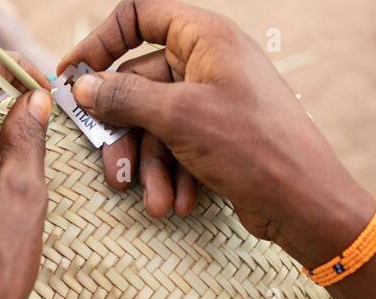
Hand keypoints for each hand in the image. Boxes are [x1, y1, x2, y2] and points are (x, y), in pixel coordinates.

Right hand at [59, 0, 371, 265]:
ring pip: (155, 125)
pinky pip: (177, 148)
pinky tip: (179, 203)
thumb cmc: (251, 146)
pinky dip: (173, 176)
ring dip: (151, 167)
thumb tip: (84, 86)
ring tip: (156, 202)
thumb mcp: (178, 117)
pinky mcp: (217, 138)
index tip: (72, 76)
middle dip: (127, 135)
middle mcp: (208, 63)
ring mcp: (213, 101)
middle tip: (115, 172)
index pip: (139, 16)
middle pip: (139, 85)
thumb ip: (125, 98)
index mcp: (204, 37)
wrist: (302, 200)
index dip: (101, 43)